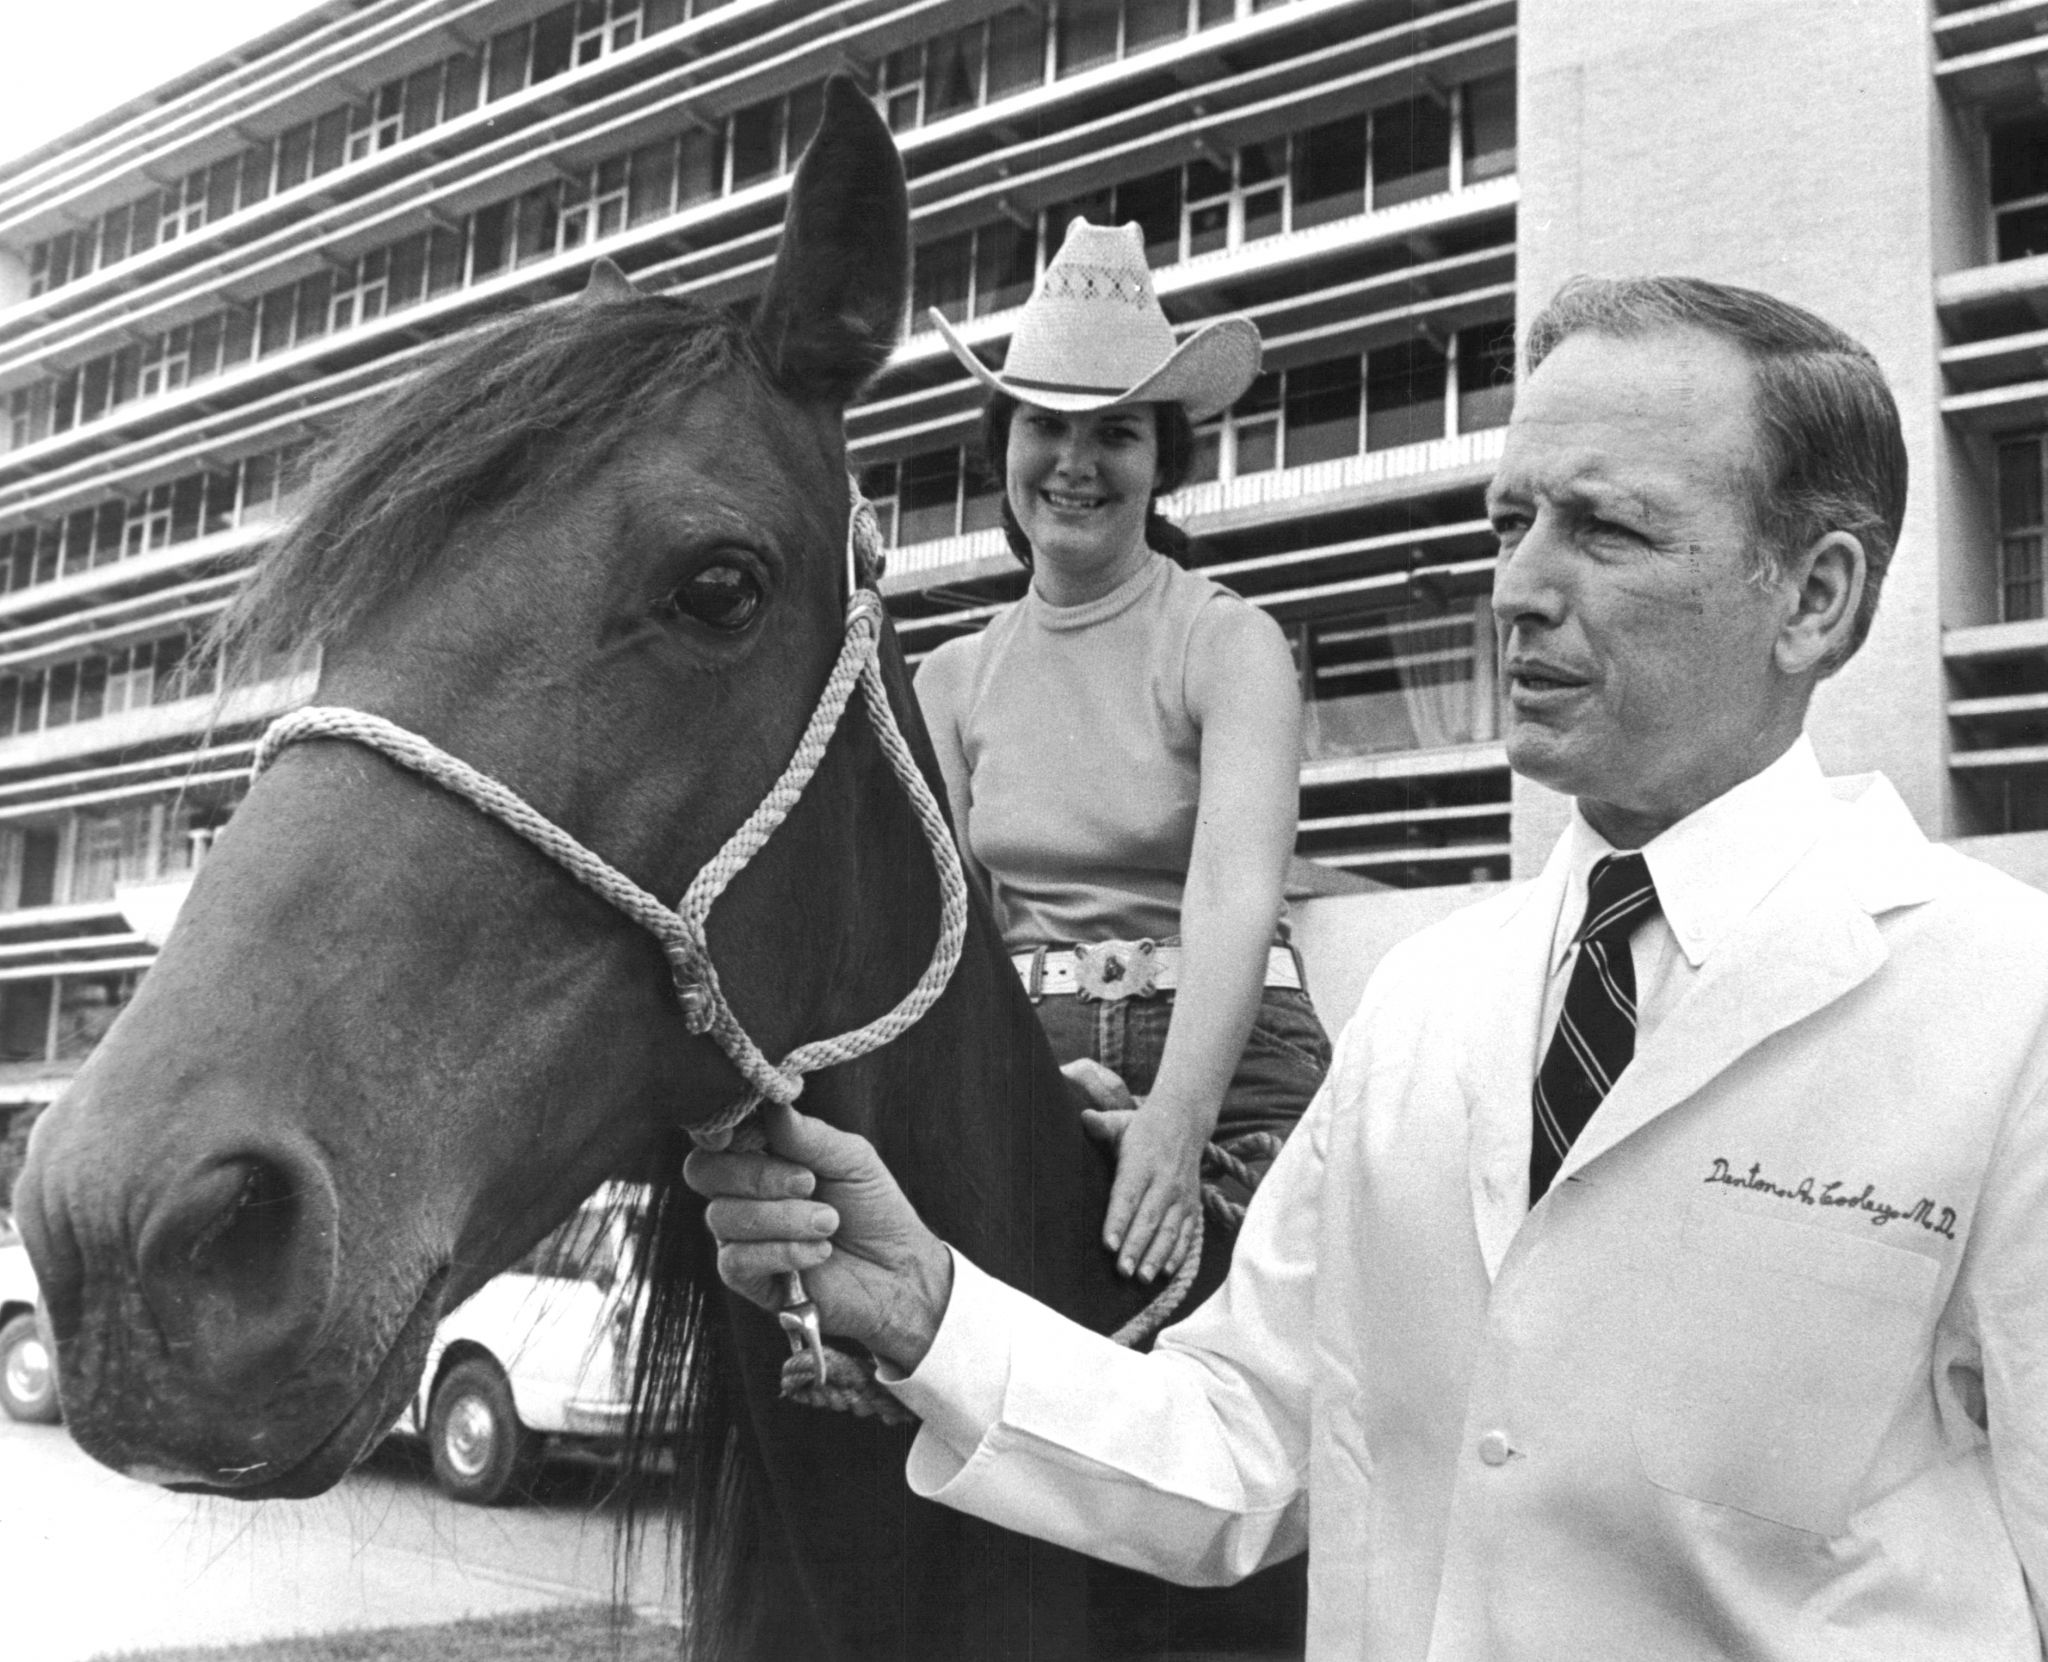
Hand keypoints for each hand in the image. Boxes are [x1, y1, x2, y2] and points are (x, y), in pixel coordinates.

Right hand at [682, 1102, 952, 1369]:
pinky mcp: (748, 1278)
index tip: (737, 1134)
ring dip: (783, 1218)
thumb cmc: (873, 1208)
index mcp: (762, 1155)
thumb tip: (772, 1105)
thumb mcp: (852, 1159)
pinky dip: (783, 1251)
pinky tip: (819, 1252)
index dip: (719, 1130)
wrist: (896, 1271)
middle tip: (809, 1183)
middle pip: (704, 1172)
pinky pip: (736, 1260)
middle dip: (757, 1175)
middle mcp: (742, 1193)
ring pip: (723, 1217)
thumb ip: (809, 1135)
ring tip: (828, 1222)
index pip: (718, 1137)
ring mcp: (741, 1236)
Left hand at [1064, 1060, 1202, 1283]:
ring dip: (1157, 1256)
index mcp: (1142, 1163)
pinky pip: (1186, 1234)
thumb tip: (1084, 1118)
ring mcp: (1180, 1196)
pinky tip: (1166, 1273)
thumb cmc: (1141, 1128)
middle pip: (1148, 1219)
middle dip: (1136, 1247)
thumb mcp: (1121, 1122)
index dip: (1118, 1220)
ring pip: (1168, 1230)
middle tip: (1122, 1271)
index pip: (1128, 1195)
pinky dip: (1178, 1254)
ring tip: (1143, 1278)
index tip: (1108, 1243)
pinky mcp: (1191, 1206)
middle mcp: (1164, 1182)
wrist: (1184, 1123)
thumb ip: (1102, 1125)